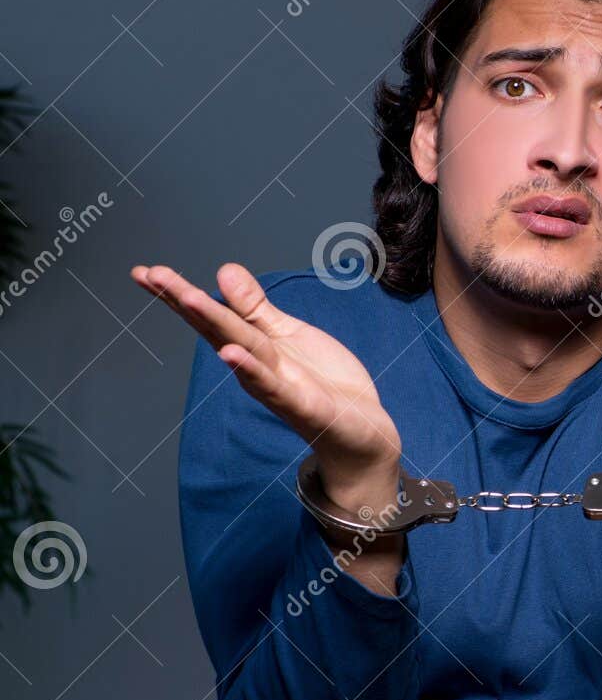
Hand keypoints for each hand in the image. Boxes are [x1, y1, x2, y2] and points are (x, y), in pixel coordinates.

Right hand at [131, 261, 401, 511]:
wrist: (360, 429)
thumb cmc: (321, 381)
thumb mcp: (287, 334)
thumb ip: (255, 307)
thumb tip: (223, 270)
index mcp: (252, 346)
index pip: (212, 315)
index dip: (178, 294)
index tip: (143, 273)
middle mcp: (256, 365)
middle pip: (217, 327)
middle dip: (184, 301)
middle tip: (149, 274)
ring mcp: (277, 385)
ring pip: (242, 349)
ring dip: (214, 324)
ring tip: (188, 297)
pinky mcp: (301, 404)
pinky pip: (273, 385)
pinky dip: (252, 369)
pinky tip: (231, 353)